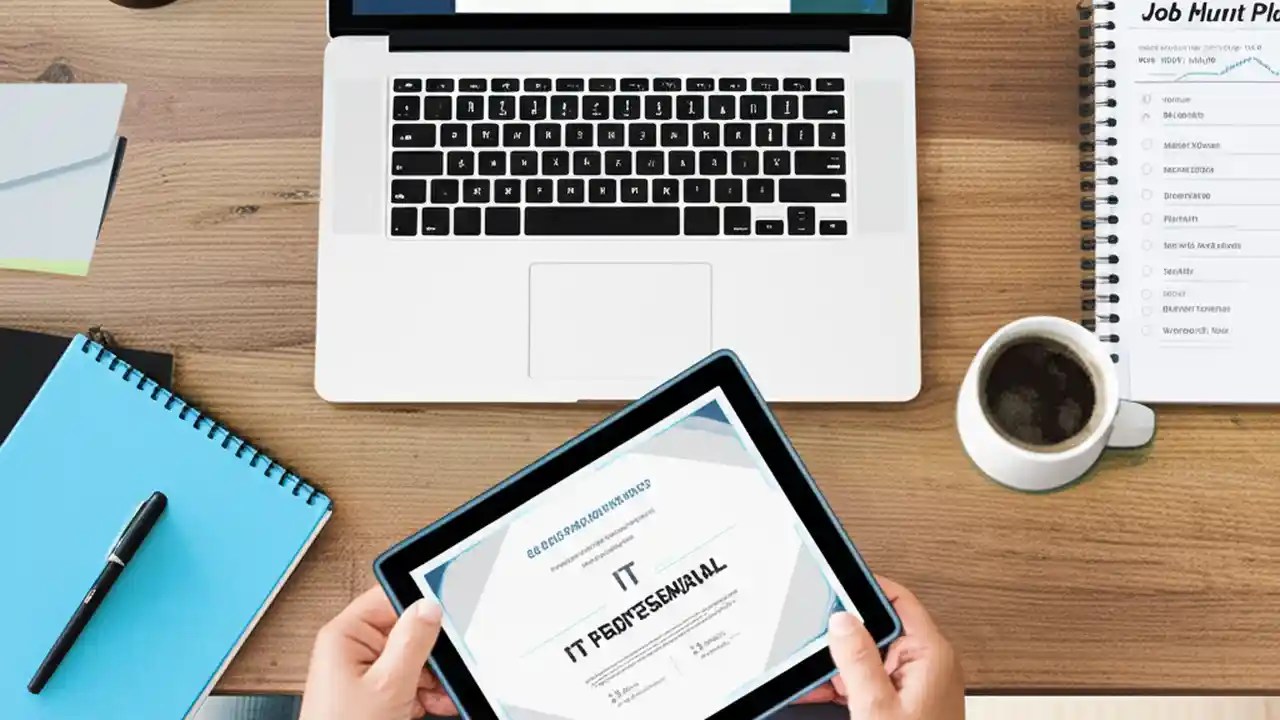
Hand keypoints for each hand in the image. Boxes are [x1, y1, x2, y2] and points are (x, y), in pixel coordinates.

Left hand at [300, 586, 458, 719]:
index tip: (447, 608)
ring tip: (444, 692)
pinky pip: (408, 681)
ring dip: (433, 677)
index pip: (387, 598)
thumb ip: (412, 641)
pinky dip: (426, 693)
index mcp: (345, 636)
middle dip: (431, 652)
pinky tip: (437, 703)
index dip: (418, 601)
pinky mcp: (375, 695)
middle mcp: (352, 650)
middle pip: (405, 631)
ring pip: (412, 660)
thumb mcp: (388, 684)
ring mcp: (364, 674)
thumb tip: (429, 606)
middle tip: (449, 663)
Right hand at [825, 576, 964, 719]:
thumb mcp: (877, 706)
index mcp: (931, 654)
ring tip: (820, 679)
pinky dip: (850, 681)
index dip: (865, 588)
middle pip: (879, 627)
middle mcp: (928, 662)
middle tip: (821, 650)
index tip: (835, 586)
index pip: (898, 600)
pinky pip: (873, 676)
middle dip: (846, 638)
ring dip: (843, 664)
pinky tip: (829, 690)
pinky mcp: (906, 696)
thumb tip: (841, 620)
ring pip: (871, 654)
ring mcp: (917, 679)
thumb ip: (858, 661)